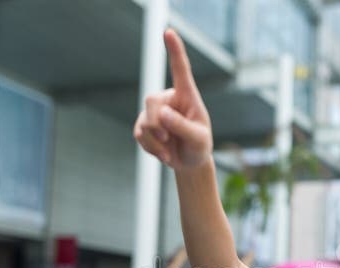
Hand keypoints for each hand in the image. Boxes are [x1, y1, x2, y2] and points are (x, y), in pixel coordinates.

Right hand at [134, 29, 212, 170]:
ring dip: (156, 141)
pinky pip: (140, 134)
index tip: (169, 32)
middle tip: (168, 138)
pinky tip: (163, 154)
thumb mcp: (198, 139)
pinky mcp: (144, 125)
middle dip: (157, 124)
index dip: (174, 51)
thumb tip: (162, 113)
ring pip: (145, 121)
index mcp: (187, 96)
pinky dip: (151, 148)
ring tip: (169, 151)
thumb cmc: (199, 146)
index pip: (180, 70)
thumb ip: (183, 126)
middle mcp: (169, 99)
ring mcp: (155, 112)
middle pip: (152, 101)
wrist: (189, 162)